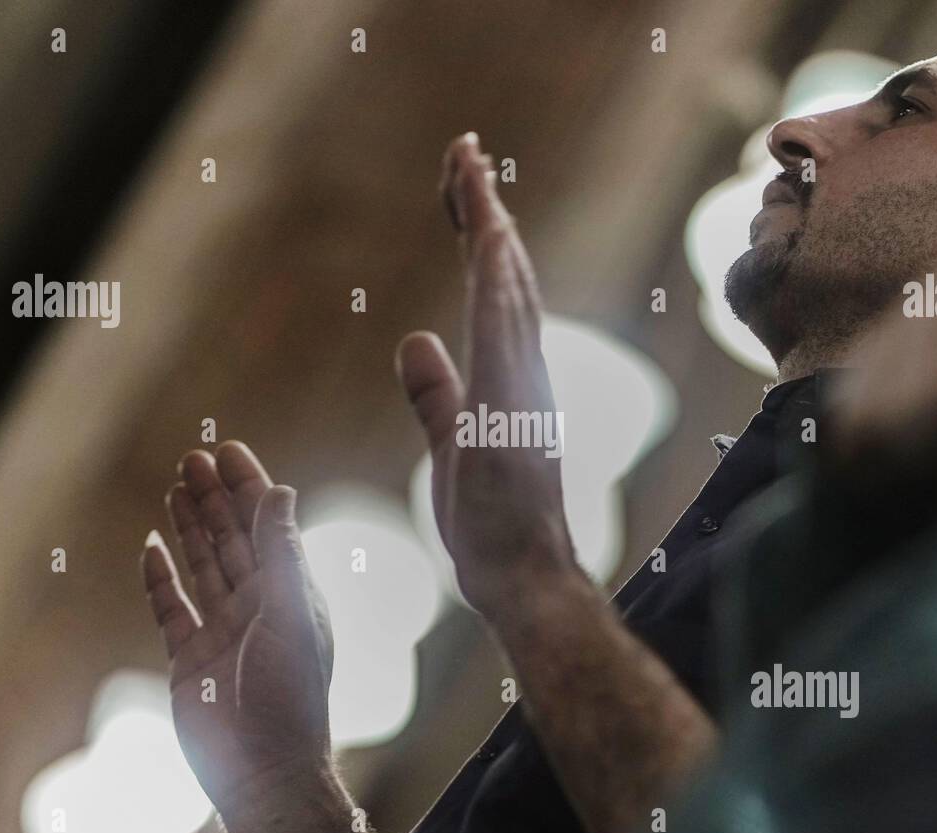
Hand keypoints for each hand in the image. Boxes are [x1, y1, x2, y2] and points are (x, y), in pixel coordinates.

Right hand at [140, 441, 333, 826]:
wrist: (263, 768)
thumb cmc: (288, 693)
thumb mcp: (290, 612)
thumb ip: (282, 552)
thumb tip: (282, 491)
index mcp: (290, 592)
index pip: (267, 525)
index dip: (248, 486)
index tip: (226, 449)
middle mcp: (259, 607)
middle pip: (232, 539)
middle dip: (213, 498)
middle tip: (191, 457)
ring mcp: (224, 632)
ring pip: (203, 566)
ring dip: (189, 528)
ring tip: (175, 487)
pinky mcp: (192, 660)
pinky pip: (172, 608)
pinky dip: (161, 578)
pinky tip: (150, 547)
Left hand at [395, 132, 580, 619]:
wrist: (524, 577)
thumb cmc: (492, 524)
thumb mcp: (452, 442)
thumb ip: (435, 393)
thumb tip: (412, 341)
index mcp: (507, 377)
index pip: (489, 292)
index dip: (476, 237)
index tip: (461, 188)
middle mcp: (523, 372)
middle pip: (502, 275)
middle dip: (482, 210)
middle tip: (464, 150)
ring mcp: (521, 389)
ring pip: (505, 291)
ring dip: (488, 227)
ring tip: (470, 168)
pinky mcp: (511, 411)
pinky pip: (503, 335)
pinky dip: (499, 283)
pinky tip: (489, 239)